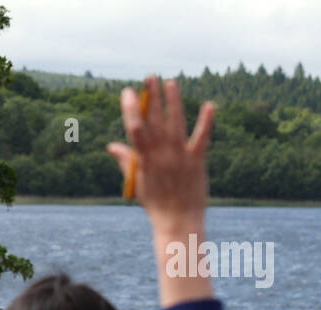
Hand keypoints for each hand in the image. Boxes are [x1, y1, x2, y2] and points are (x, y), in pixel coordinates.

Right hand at [106, 77, 213, 232]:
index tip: (127, 92)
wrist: (177, 221)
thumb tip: (111, 146)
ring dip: (173, 101)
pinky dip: (206, 122)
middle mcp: (161, 154)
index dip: (130, 108)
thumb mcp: (137, 182)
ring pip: (175, 122)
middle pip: (154, 120)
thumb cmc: (155, 203)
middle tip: (149, 77)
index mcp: (144, 159)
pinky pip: (202, 138)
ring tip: (171, 82)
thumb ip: (126, 160)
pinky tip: (210, 105)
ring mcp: (179, 156)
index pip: (134, 127)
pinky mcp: (197, 161)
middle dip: (151, 97)